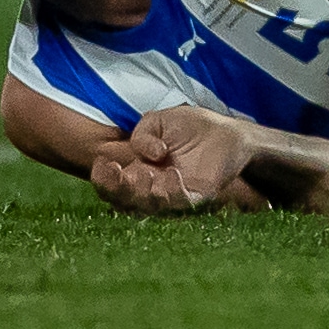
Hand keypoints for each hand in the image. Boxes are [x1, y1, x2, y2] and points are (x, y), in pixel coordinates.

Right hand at [87, 108, 254, 215]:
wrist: (225, 131)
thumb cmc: (190, 127)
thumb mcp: (158, 121)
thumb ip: (143, 134)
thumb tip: (146, 155)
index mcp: (137, 171)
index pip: (111, 186)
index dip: (102, 179)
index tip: (104, 162)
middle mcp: (151, 188)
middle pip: (125, 203)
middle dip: (118, 190)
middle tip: (122, 171)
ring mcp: (173, 196)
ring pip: (151, 207)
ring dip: (145, 191)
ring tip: (151, 172)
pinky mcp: (196, 198)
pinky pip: (181, 204)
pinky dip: (173, 192)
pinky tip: (172, 174)